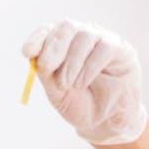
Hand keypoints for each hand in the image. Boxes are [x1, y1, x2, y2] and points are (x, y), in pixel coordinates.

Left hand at [22, 19, 147, 144]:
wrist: (105, 121)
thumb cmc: (80, 104)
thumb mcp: (57, 92)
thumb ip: (47, 74)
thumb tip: (35, 56)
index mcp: (62, 46)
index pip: (48, 31)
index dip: (37, 39)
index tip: (27, 52)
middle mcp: (81, 37)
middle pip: (66, 27)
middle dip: (53, 48)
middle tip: (46, 68)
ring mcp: (102, 41)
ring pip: (84, 36)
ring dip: (71, 63)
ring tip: (69, 85)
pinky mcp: (121, 49)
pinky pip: (104, 48)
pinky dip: (89, 67)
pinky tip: (82, 83)